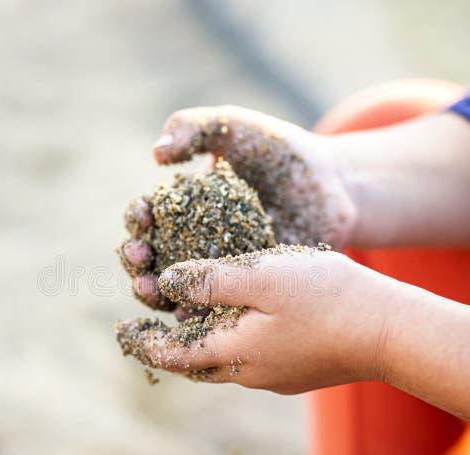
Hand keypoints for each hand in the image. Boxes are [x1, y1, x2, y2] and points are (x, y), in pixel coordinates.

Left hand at [115, 246, 403, 393]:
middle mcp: (249, 372)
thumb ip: (210, 280)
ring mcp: (276, 375)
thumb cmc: (327, 298)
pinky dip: (232, 339)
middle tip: (147, 327)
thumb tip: (166, 283)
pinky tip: (240, 320)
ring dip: (200, 341)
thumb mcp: (261, 277)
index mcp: (232, 351)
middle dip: (166, 345)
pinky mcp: (299, 369)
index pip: (171, 354)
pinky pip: (251, 356)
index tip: (120, 331)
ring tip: (189, 320)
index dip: (142, 342)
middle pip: (194, 362)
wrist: (390, 331)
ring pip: (223, 360)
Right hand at [121, 105, 359, 314]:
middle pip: (153, 257)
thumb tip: (157, 153)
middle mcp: (193, 240)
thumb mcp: (231, 126)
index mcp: (182, 205)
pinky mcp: (244, 289)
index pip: (148, 215)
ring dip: (156, 292)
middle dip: (137, 258)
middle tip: (139, 256)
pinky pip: (216, 306)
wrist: (332, 183)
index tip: (143, 215)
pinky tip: (189, 312)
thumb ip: (193, 128)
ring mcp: (218, 268)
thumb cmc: (277, 150)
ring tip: (151, 289)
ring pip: (177, 287)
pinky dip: (198, 312)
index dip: (139, 217)